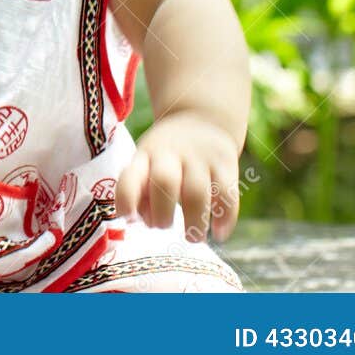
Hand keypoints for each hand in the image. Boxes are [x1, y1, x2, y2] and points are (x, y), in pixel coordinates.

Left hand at [115, 110, 240, 242]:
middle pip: (165, 182)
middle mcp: (172, 153)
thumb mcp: (146, 161)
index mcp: (146, 154)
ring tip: (193, 237)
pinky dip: (225, 219)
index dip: (127, 199)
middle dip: (162, 212)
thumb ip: (139, 191)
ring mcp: (200, 157)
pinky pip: (227, 194)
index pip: (131, 175)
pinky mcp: (227, 163)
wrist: (203, 118)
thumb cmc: (167, 153)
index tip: (129, 218)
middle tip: (164, 226)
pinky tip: (219, 233)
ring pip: (198, 192)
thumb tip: (139, 220)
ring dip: (195, 222)